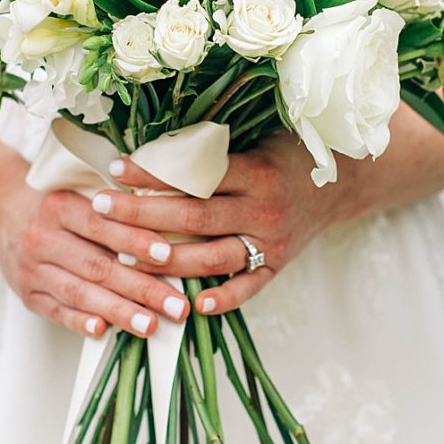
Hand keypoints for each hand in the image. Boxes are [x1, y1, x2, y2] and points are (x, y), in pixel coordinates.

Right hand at [0, 180, 187, 339]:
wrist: (0, 210)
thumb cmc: (54, 202)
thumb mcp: (77, 191)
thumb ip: (114, 210)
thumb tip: (166, 235)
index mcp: (60, 206)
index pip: (102, 226)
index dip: (135, 241)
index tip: (168, 256)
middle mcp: (42, 237)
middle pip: (97, 266)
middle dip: (141, 288)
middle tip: (176, 305)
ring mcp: (31, 268)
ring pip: (79, 293)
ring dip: (117, 311)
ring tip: (150, 325)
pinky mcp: (27, 294)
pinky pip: (55, 310)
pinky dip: (79, 322)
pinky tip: (103, 331)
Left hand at [92, 136, 337, 315]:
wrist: (342, 182)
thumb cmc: (288, 153)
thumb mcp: (257, 138)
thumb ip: (214, 149)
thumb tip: (153, 145)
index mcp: (257, 172)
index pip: (195, 176)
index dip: (153, 174)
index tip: (115, 169)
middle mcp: (264, 210)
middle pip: (193, 218)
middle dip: (142, 215)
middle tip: (101, 209)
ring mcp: (272, 242)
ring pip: (212, 257)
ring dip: (166, 260)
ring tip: (124, 255)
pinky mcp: (279, 266)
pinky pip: (248, 288)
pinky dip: (223, 299)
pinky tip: (192, 305)